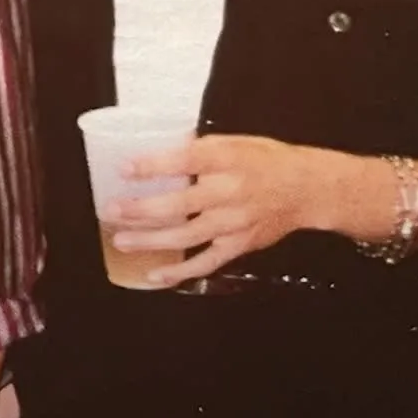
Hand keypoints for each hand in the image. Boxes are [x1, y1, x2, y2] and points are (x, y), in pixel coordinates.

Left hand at [106, 134, 337, 285]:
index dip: (152, 166)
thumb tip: (154, 150)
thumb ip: (196, 149)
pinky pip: (206, 262)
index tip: (123, 168)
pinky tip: (154, 275)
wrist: (307, 188)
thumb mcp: (232, 142)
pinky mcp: (240, 245)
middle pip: (179, 204)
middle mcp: (229, 191)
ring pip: (186, 236)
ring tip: (121, 240)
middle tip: (110, 210)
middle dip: (140, 209)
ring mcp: (234, 222)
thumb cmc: (265, 160)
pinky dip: (180, 272)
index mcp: (225, 159)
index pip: (184, 160)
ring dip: (150, 240)